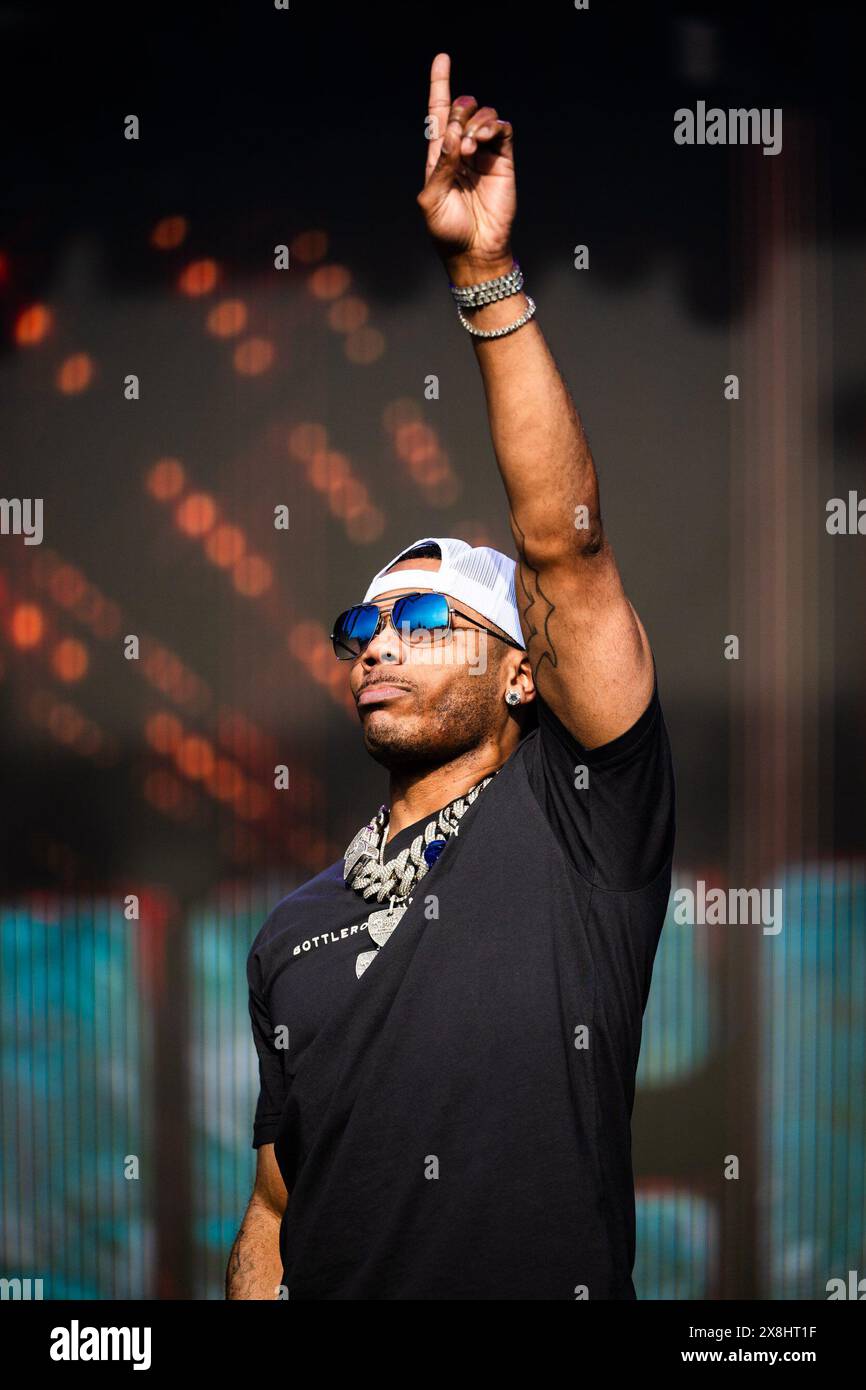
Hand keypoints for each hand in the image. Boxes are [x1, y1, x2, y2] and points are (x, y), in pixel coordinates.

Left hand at [417, 53, 515, 277]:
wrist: (475, 251)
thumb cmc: (448, 231)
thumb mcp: (432, 199)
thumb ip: (441, 165)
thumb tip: (455, 133)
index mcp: (440, 156)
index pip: (439, 113)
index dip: (440, 85)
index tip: (442, 58)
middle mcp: (462, 149)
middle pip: (462, 108)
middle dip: (459, 112)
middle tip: (459, 141)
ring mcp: (485, 153)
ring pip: (483, 114)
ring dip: (475, 122)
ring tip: (470, 149)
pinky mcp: (504, 159)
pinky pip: (502, 129)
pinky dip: (492, 126)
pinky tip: (482, 142)